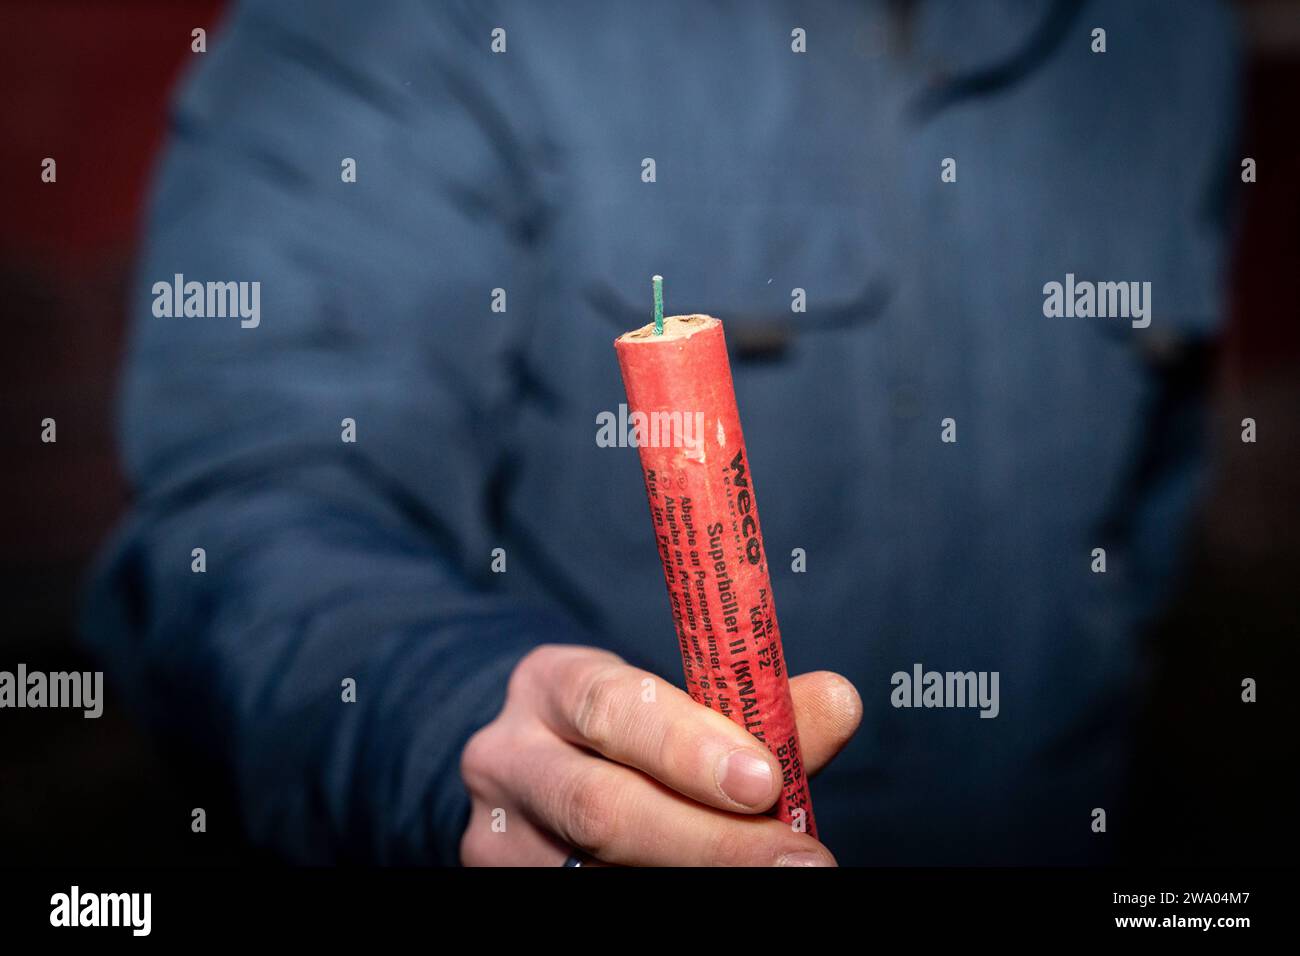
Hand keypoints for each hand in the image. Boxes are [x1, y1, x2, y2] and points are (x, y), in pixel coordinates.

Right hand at [460, 643, 860, 865]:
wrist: (532, 768)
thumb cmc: (625, 729)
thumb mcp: (670, 699)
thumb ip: (751, 706)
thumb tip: (839, 702)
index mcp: (551, 683)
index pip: (611, 707)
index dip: (689, 747)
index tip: (766, 779)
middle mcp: (509, 757)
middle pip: (602, 808)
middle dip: (712, 840)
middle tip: (799, 859)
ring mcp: (502, 834)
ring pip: (600, 869)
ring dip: (701, 874)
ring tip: (779, 874)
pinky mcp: (505, 881)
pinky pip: (594, 892)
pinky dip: (667, 891)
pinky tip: (729, 890)